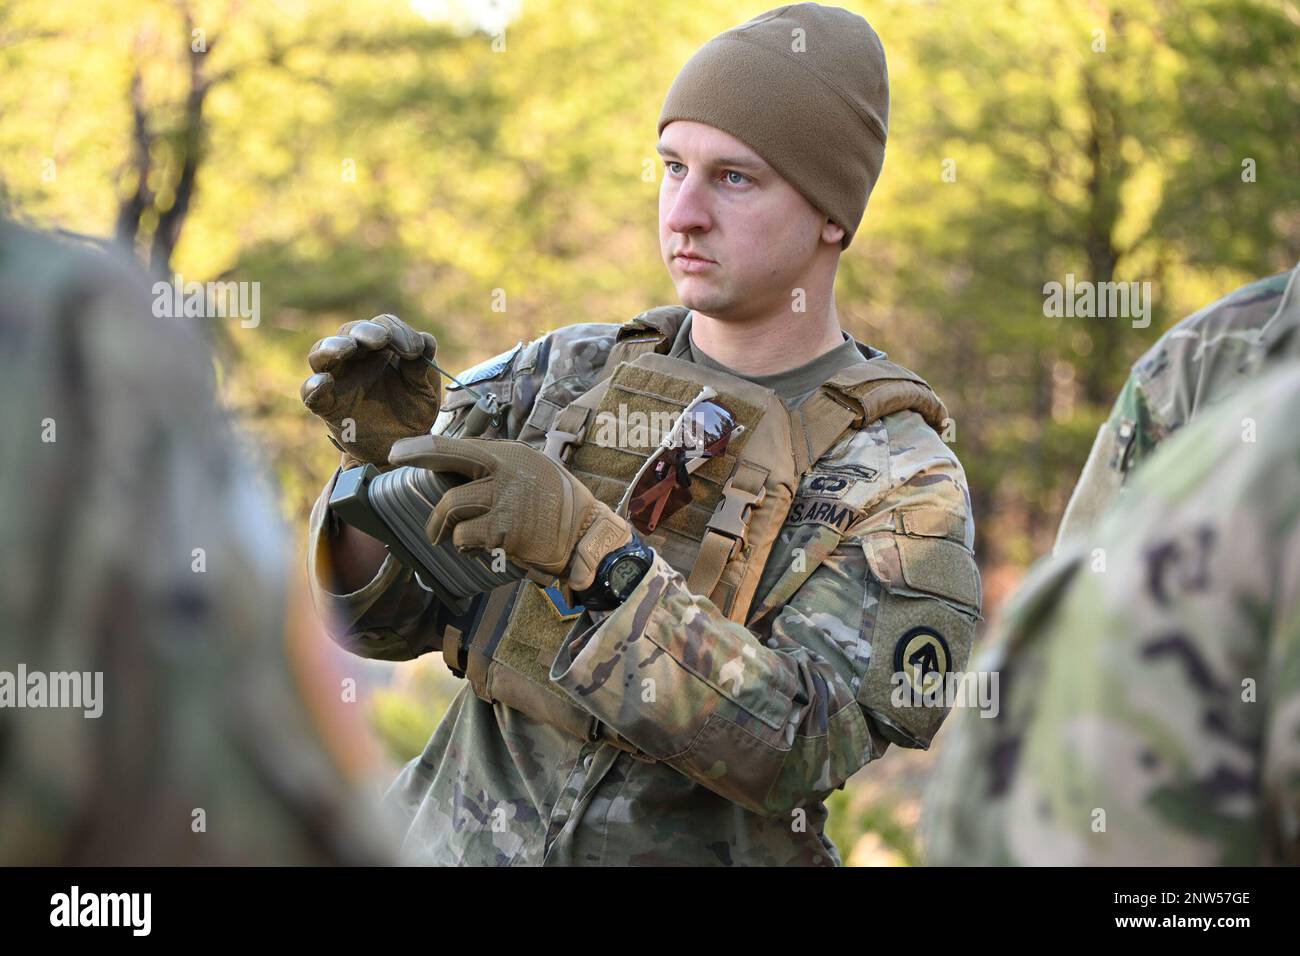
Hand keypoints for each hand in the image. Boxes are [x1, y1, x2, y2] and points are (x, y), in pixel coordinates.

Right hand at [301, 314, 440, 469]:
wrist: (403, 447)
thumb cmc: (413, 411)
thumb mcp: (426, 389)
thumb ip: (423, 367)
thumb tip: (424, 341)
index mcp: (380, 349)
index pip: (383, 327)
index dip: (397, 332)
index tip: (415, 351)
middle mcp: (355, 359)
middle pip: (349, 332)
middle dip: (365, 331)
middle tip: (382, 339)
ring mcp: (337, 381)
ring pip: (320, 354)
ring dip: (333, 347)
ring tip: (348, 348)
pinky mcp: (327, 406)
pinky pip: (311, 394)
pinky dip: (314, 386)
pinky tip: (324, 382)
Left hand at [388, 434, 632, 593]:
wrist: (586, 535)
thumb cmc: (559, 504)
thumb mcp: (534, 470)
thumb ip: (501, 467)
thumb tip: (463, 469)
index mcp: (510, 455)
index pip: (458, 445)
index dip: (423, 446)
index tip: (399, 451)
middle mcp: (504, 470)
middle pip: (448, 459)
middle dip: (417, 459)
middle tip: (396, 464)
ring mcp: (503, 500)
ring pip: (451, 507)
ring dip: (443, 526)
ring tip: (446, 536)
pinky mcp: (503, 531)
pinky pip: (465, 537)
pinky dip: (464, 546)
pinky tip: (476, 549)